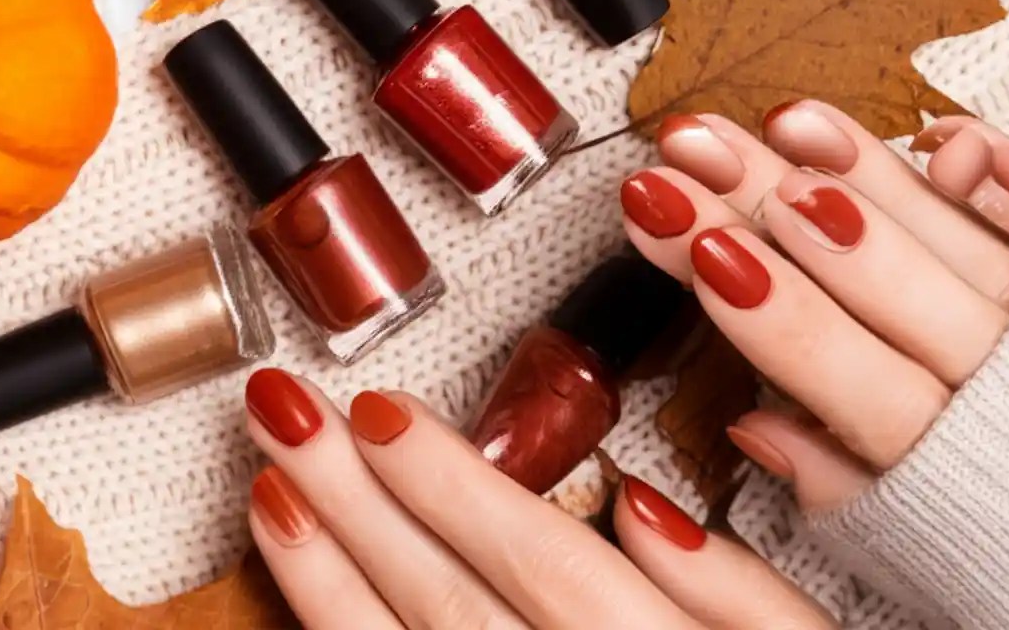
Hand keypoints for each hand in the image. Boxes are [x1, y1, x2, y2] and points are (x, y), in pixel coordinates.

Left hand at [243, 370, 834, 628]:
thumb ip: (739, 596)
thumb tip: (645, 502)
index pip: (540, 559)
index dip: (449, 480)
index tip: (373, 408)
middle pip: (451, 600)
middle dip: (357, 500)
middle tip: (284, 412)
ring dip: (327, 578)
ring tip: (269, 492)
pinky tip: (310, 596)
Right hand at [622, 101, 1008, 507]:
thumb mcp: (914, 541)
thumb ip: (834, 488)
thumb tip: (758, 430)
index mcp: (943, 457)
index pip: (837, 371)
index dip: (764, 305)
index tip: (696, 246)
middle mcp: (1002, 381)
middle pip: (878, 284)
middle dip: (771, 208)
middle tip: (697, 154)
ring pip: (957, 240)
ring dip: (867, 173)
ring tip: (785, 125)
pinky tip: (942, 140)